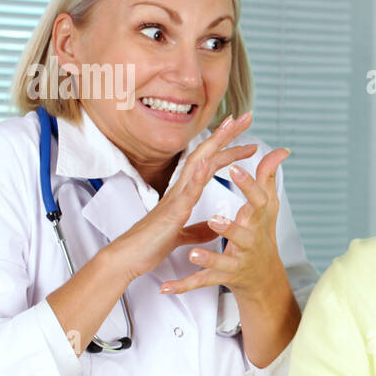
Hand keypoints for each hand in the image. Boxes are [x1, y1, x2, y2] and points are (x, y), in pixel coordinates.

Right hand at [110, 111, 257, 280]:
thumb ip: (198, 229)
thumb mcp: (183, 235)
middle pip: (207, 154)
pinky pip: (186, 192)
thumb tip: (213, 226)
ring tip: (230, 126)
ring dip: (215, 144)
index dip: (226, 147)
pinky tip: (208, 161)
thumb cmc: (150, 245)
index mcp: (184, 193)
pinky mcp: (171, 213)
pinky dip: (197, 175)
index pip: (210, 163)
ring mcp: (175, 198)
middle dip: (226, 134)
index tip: (244, 133)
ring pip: (198, 164)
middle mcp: (180, 189)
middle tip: (246, 116)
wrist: (129, 259)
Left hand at [158, 142, 291, 306]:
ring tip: (192, 254)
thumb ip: (269, 178)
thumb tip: (281, 151)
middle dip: (229, 228)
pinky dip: (184, 285)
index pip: (257, 202)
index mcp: (256, 223)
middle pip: (242, 236)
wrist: (263, 278)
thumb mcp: (267, 208)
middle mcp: (249, 243)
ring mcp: (236, 263)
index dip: (247, 186)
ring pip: (221, 262)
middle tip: (215, 218)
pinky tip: (167, 286)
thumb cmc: (262, 236)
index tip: (234, 168)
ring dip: (208, 258)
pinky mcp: (223, 278)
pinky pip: (202, 282)